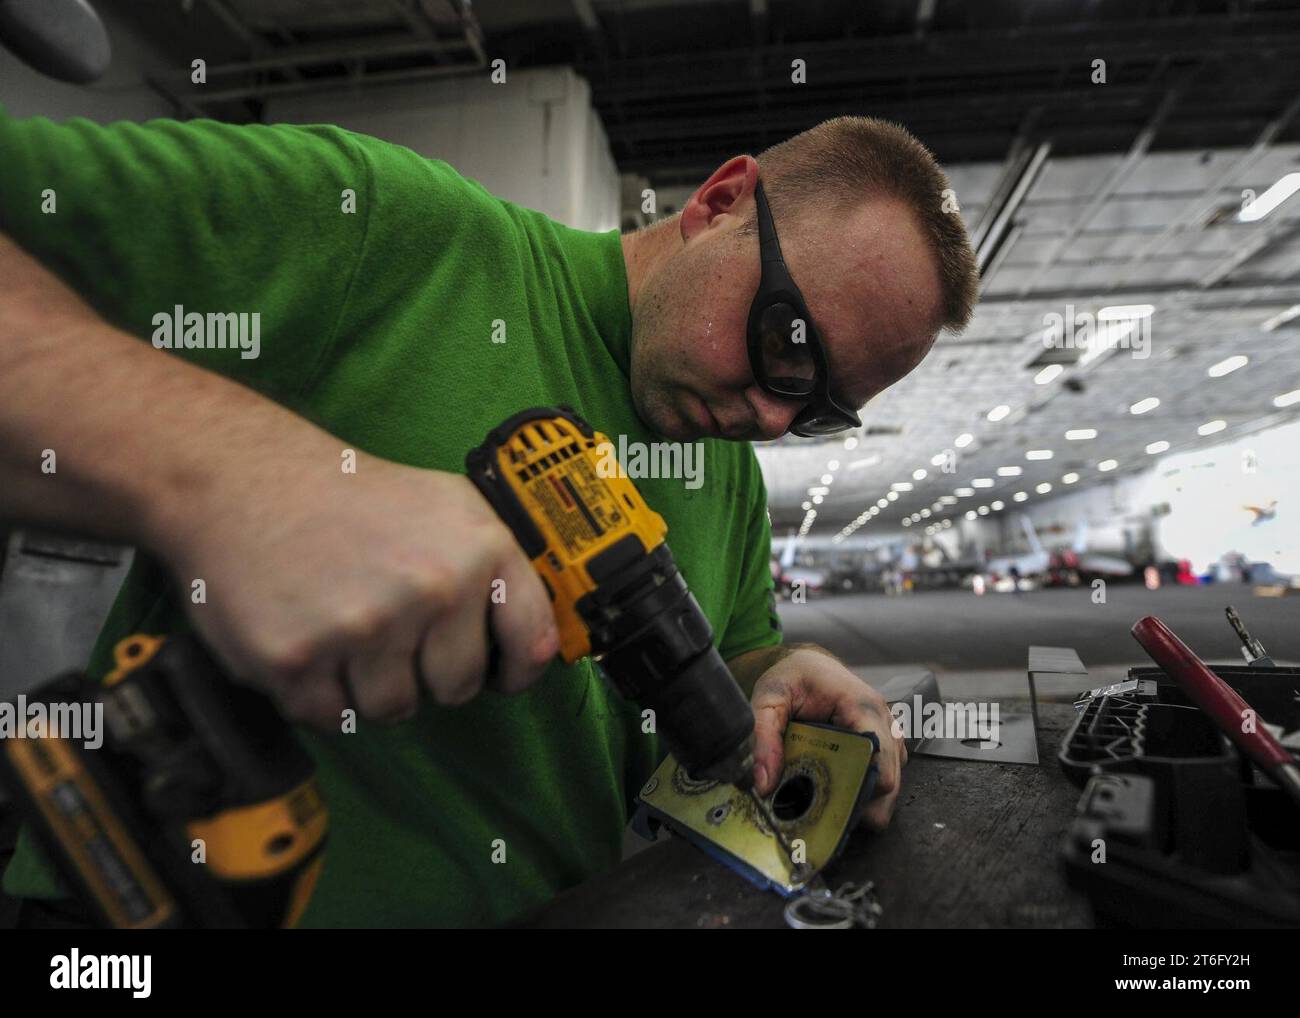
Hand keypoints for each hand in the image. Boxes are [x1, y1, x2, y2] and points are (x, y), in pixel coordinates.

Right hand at [156, 445, 558, 728]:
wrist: (246, 480)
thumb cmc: (349, 496)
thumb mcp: (446, 505)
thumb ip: (494, 565)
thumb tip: (533, 633)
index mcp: (477, 550)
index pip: (533, 643)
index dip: (519, 669)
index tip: (503, 675)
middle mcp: (430, 588)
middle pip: (456, 687)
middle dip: (428, 672)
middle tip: (392, 632)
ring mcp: (364, 627)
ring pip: (393, 708)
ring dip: (370, 684)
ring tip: (346, 628)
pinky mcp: (299, 659)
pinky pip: (330, 715)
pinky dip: (317, 690)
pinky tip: (308, 637)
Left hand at [749, 646, 907, 830]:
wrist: (808, 663)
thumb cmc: (793, 676)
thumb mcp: (768, 699)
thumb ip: (763, 738)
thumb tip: (763, 783)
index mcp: (861, 705)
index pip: (879, 757)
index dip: (862, 788)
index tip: (832, 807)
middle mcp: (884, 719)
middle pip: (890, 779)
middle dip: (861, 803)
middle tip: (825, 815)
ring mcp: (889, 732)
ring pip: (892, 781)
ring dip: (865, 798)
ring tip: (830, 802)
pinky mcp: (885, 742)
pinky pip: (885, 775)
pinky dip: (866, 788)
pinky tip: (840, 790)